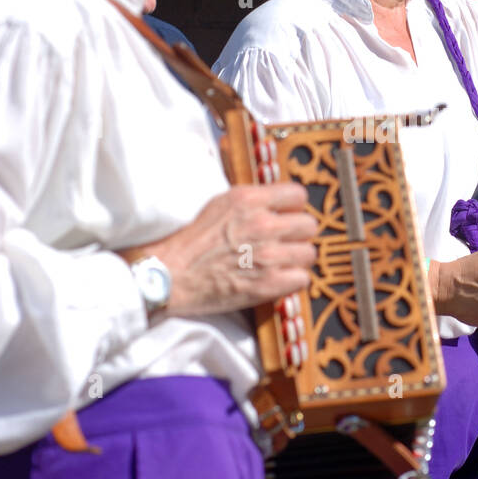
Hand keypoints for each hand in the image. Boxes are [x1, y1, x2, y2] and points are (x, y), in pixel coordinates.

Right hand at [118, 183, 316, 318]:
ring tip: (280, 263)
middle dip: (298, 234)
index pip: (297, 194)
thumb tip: (272, 200)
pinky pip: (302, 279)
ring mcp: (268, 255)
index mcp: (249, 200)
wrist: (169, 274)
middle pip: (308, 224)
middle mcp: (262, 224)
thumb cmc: (188, 242)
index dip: (294, 207)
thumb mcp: (218, 204)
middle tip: (284, 242)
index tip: (287, 215)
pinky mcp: (268, 283)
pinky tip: (276, 279)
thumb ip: (250, 201)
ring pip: (308, 253)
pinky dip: (291, 281)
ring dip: (296, 259)